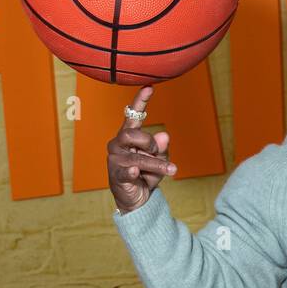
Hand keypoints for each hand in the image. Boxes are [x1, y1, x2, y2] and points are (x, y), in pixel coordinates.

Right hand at [107, 85, 177, 212]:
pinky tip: (136, 173)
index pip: (132, 116)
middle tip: (159, 153)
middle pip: (131, 134)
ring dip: (155, 163)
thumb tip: (164, 135)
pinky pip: (126, 171)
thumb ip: (161, 149)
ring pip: (135, 156)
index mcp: (128, 136)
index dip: (140, 101)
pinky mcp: (116, 176)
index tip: (149, 87)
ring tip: (171, 170)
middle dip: (149, 143)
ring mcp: (115, 160)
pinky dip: (133, 172)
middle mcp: (118, 145)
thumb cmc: (146, 175)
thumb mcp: (159, 160)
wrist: (138, 200)